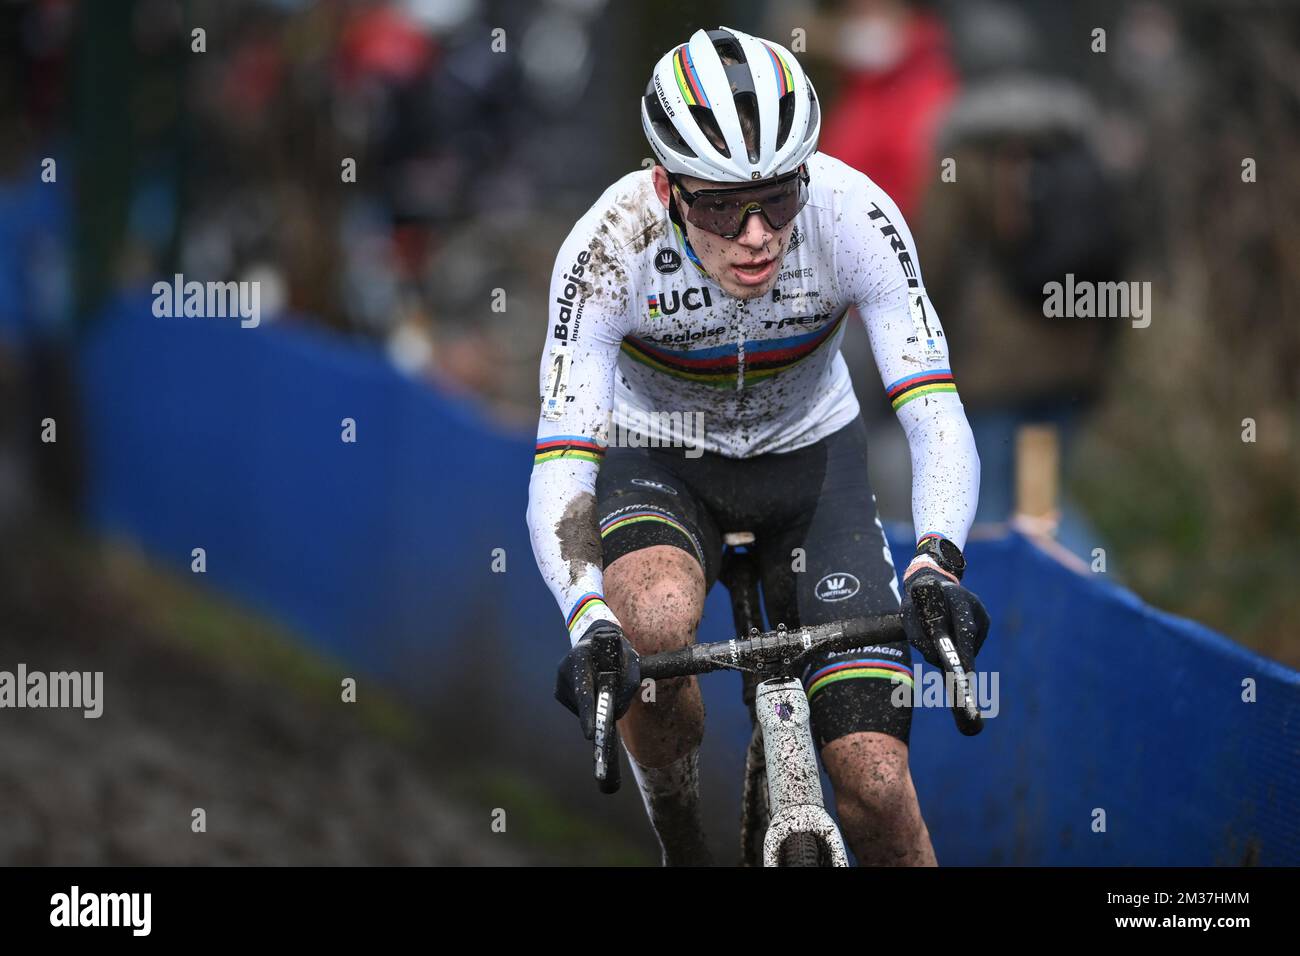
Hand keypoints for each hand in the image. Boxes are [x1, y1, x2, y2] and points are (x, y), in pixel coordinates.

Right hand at [554, 621, 641, 738]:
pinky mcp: (559, 692)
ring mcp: (560, 682)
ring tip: (606, 691)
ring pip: (581, 708)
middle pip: (583, 702)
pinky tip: (596, 693)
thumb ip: (630, 681)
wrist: (595, 640)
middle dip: (599, 712)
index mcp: (580, 655)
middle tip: (613, 716)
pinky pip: (577, 708)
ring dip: (597, 708)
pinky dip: (591, 707)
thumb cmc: (615, 650)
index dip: (588, 713)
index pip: (584, 690)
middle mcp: (564, 668)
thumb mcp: (629, 658)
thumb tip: (617, 711)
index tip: (590, 733)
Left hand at [901, 566, 989, 672]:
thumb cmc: (918, 601)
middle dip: (965, 661)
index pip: (964, 628)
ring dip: (958, 654)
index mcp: (956, 597)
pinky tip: (951, 650)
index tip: (964, 670)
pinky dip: (961, 649)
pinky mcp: (984, 621)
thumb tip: (935, 659)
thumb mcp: (908, 614)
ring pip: (971, 643)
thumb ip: (917, 635)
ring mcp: (981, 612)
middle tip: (959, 685)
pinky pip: (973, 642)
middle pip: (971, 636)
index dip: (965, 651)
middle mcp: (973, 603)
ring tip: (947, 668)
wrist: (931, 582)